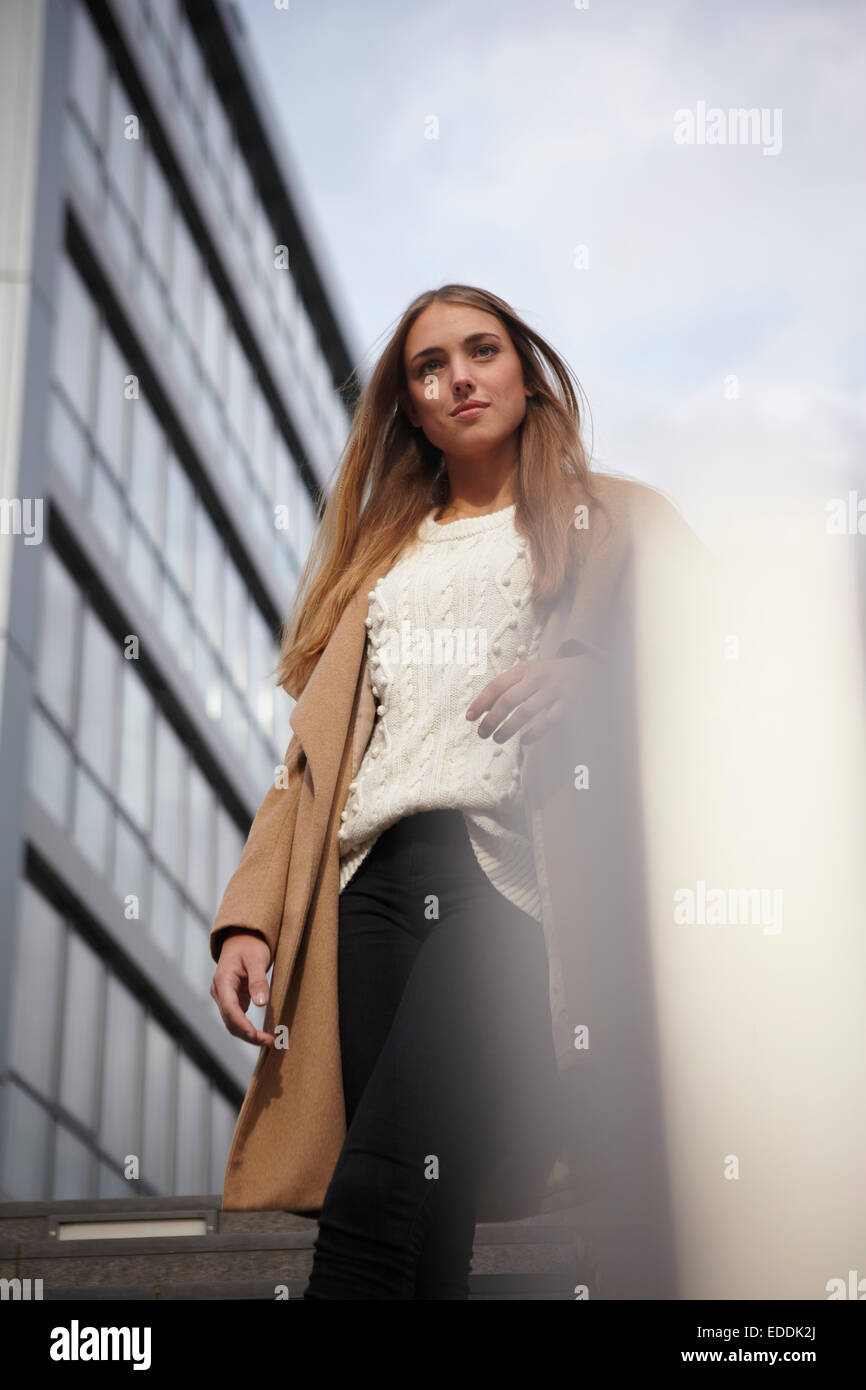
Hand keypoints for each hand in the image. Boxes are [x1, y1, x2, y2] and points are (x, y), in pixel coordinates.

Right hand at [211, 932, 275, 1047]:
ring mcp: (224, 996)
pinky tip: (262, 1034)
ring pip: (232, 1023)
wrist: (242, 937)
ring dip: (248, 1035)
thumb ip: (258, 981)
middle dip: (248, 1035)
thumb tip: (261, 1004)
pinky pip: (236, 1018)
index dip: (244, 1026)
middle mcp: (219, 991)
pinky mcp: (231, 999)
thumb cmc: (250, 945)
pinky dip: (247, 1028)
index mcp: (223, 981)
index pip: (231, 1010)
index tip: (259, 1037)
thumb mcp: (257, 959)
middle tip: (271, 1042)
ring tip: (269, 1041)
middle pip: (230, 1021)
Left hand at [466, 657, 582, 745]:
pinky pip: (550, 720)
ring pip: (526, 711)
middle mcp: (538, 677)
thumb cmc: (549, 675)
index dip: (480, 702)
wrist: (586, 668)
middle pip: (508, 699)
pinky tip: (524, 741)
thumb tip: (482, 710)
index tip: (469, 717)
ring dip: (509, 727)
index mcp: (524, 669)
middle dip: (491, 719)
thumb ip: (506, 688)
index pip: (496, 685)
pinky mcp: (569, 703)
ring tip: (497, 739)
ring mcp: (554, 690)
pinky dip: (535, 732)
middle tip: (481, 734)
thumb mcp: (527, 674)